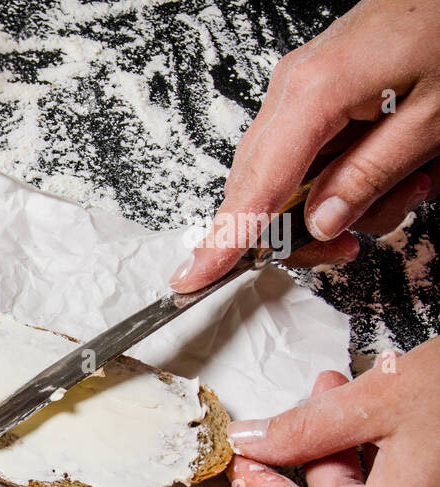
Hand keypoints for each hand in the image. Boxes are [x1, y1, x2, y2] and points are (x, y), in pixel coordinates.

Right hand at [171, 0, 439, 291]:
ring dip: (343, 197)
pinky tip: (399, 162)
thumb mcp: (432, 120)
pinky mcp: (318, 88)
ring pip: (288, 175)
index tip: (192, 278)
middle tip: (353, 248)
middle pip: (262, 187)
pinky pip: (309, 151)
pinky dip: (347, 172)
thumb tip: (321, 223)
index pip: (253, 188)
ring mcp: (301, 86)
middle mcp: (293, 88)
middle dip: (303, 228)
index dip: (223, 241)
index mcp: (313, 92)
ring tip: (415, 179)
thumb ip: (370, 177)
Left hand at [227, 337, 439, 486]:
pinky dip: (391, 472)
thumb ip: (306, 427)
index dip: (259, 486)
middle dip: (314, 455)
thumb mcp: (384, 397)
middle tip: (308, 402)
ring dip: (352, 456)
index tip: (241, 458)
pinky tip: (390, 424)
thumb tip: (253, 442)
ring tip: (347, 394)